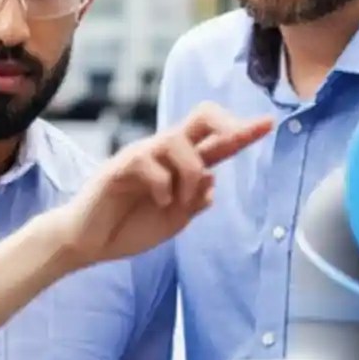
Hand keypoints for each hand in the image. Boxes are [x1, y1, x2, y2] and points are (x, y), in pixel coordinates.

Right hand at [45, 102, 272, 269]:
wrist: (88, 243)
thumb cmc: (129, 227)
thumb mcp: (174, 221)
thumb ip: (194, 202)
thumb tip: (212, 180)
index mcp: (180, 166)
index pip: (216, 140)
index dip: (243, 132)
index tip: (269, 123)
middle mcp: (164, 153)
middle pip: (201, 116)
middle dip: (226, 122)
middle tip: (238, 138)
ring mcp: (141, 156)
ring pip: (179, 142)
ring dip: (190, 174)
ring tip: (179, 202)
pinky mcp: (120, 166)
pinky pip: (151, 163)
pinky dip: (164, 186)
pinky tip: (159, 202)